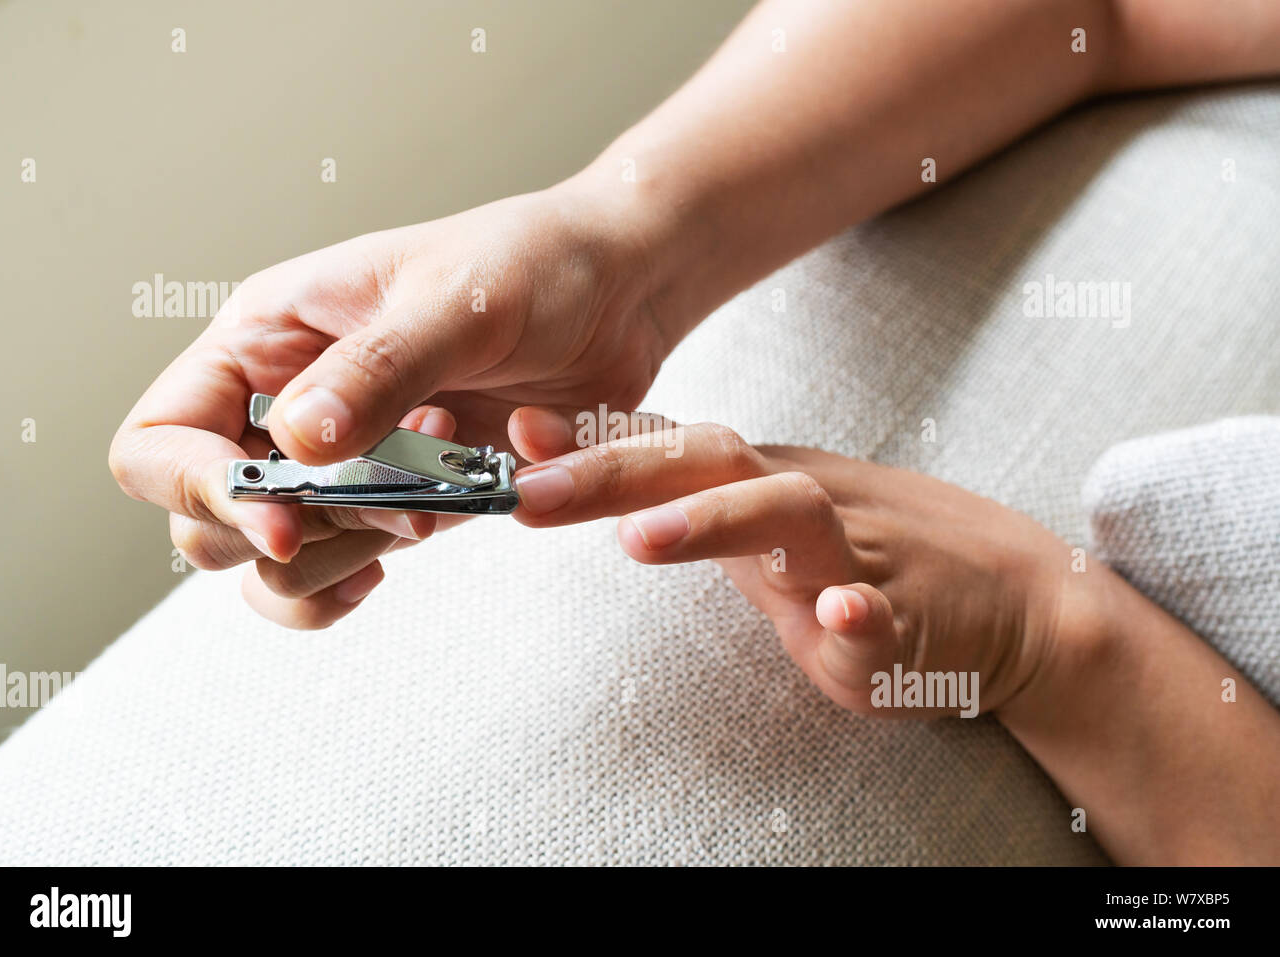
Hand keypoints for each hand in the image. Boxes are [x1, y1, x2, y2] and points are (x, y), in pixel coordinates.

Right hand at [109, 185, 662, 626]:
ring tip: (425, 511)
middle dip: (284, 533)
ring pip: (269, 562)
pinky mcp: (395, 500)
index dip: (195, 489)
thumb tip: (298, 446)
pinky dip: (348, 585)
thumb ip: (377, 371)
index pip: (160, 437)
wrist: (615, 292)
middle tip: (387, 503)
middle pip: (205, 518)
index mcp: (269, 339)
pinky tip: (396, 560)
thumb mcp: (454, 301)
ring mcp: (339, 462)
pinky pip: (332, 570)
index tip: (282, 519)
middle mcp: (286, 405)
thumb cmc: (532, 264)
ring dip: (334, 560)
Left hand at [506, 408, 1080, 717]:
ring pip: (786, 515)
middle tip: (531, 492)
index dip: (589, 442)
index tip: (511, 437)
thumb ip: (680, 498)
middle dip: (614, 473)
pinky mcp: (909, 615)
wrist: (1008, 594)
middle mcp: (799, 499)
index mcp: (758, 480)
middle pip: (706, 460)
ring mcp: (856, 551)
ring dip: (712, 522)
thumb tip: (576, 473)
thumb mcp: (763, 516)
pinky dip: (863, 614)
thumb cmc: (864, 553)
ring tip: (641, 540)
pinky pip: (887, 611)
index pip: (666, 447)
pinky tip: (841, 618)